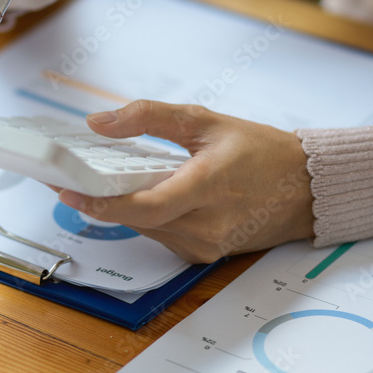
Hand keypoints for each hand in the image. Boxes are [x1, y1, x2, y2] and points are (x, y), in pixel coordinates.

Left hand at [57, 100, 313, 262]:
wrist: (306, 188)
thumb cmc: (260, 151)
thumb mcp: (205, 120)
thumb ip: (149, 117)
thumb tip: (99, 123)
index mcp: (208, 187)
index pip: (144, 206)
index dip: (100, 202)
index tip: (66, 188)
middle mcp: (207, 225)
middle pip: (137, 218)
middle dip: (100, 200)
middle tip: (68, 177)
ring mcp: (206, 245)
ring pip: (146, 228)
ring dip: (122, 208)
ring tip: (100, 180)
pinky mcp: (205, 255)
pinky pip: (162, 235)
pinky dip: (146, 216)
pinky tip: (143, 193)